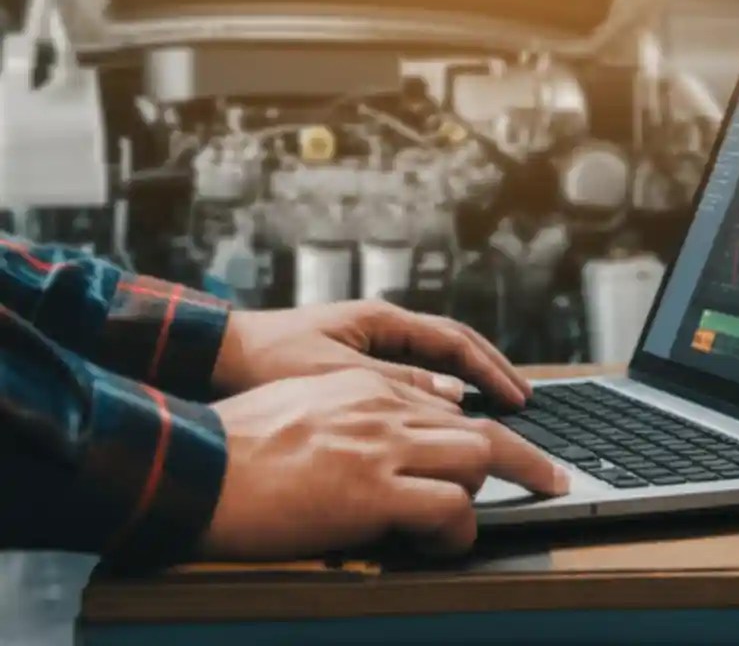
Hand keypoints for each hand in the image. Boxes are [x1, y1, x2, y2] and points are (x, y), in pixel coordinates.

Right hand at [201, 369, 568, 559]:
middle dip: (523, 460)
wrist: (190, 466)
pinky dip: (457, 532)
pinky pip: (450, 508)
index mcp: (365, 387)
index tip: (508, 451)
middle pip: (480, 430)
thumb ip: (350, 415)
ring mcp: (381, 447)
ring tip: (458, 528)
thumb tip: (383, 444)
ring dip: (481, 498)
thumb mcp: (299, 407)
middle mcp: (382, 408)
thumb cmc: (231, 448)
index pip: (447, 406)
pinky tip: (437, 545)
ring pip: (477, 461)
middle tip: (551, 482)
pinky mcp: (372, 491)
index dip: (480, 435)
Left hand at [212, 300, 531, 405]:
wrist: (212, 358)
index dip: (492, 371)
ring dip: (466, 384)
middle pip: (453, 349)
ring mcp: (368, 345)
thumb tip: (453, 398)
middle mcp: (380, 329)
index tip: (519, 399)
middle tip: (523, 402)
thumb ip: (396, 386)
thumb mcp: (338, 377)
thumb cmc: (267, 363)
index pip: (455, 343)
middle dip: (491, 374)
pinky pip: (409, 379)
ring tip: (493, 410)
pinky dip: (434, 397)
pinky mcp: (353, 368)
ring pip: (433, 364)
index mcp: (381, 321)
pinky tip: (441, 419)